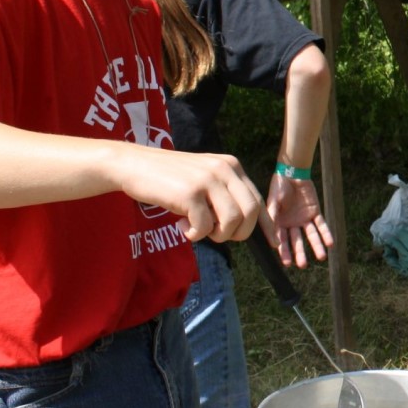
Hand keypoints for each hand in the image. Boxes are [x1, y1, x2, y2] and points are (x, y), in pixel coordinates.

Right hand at [114, 147, 261, 242]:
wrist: (134, 165)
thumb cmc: (169, 178)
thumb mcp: (203, 179)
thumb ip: (223, 194)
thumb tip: (243, 226)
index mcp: (231, 166)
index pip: (257, 198)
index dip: (266, 224)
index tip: (272, 243)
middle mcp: (224, 169)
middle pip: (250, 211)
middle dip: (239, 233)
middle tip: (218, 235)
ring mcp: (207, 180)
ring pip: (232, 221)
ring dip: (217, 234)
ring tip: (198, 228)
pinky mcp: (190, 193)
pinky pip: (204, 226)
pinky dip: (195, 234)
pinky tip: (182, 225)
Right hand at [267, 171, 333, 267]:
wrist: (292, 172)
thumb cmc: (278, 186)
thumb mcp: (272, 201)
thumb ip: (272, 217)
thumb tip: (272, 236)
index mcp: (279, 223)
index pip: (281, 241)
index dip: (284, 252)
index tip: (287, 264)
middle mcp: (292, 224)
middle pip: (296, 242)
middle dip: (299, 254)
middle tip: (303, 265)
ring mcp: (304, 219)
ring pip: (311, 236)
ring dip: (316, 246)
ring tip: (321, 257)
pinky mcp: (315, 212)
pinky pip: (321, 225)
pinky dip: (326, 234)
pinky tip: (330, 243)